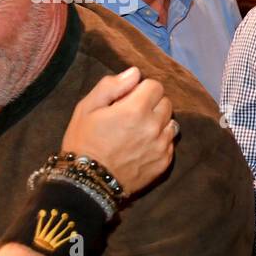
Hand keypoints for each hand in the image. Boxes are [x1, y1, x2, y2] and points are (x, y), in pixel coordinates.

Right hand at [61, 67, 175, 195]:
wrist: (89, 182)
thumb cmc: (84, 141)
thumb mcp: (87, 108)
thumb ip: (111, 86)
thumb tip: (134, 73)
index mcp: (136, 109)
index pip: (155, 86)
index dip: (141, 89)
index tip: (128, 98)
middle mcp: (154, 126)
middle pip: (166, 103)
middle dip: (152, 103)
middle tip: (132, 114)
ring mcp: (162, 145)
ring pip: (171, 122)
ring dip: (159, 122)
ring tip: (139, 130)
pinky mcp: (165, 162)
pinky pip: (170, 142)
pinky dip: (161, 140)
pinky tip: (143, 146)